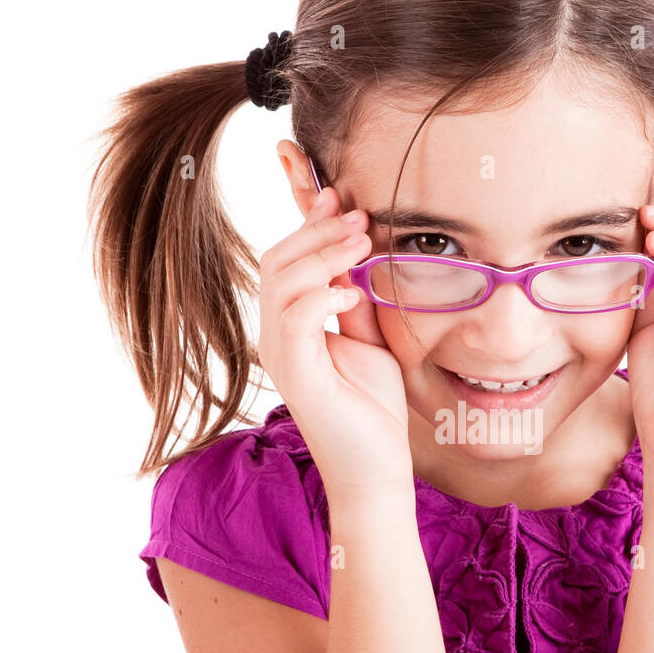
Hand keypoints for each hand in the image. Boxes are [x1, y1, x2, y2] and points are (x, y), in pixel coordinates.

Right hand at [257, 187, 412, 497]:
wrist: (376, 470)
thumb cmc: (373, 410)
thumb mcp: (370, 339)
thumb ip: (357, 297)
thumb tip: (358, 249)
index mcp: (292, 323)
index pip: (286, 257)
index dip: (300, 215)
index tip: (324, 182)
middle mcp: (277, 334)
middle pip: (277, 259)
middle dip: (317, 229)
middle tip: (361, 218)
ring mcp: (281, 354)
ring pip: (281, 280)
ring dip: (324, 254)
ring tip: (362, 245)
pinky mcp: (296, 374)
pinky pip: (294, 317)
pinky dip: (322, 295)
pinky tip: (352, 295)